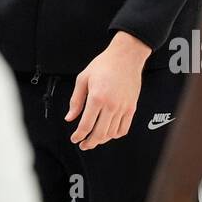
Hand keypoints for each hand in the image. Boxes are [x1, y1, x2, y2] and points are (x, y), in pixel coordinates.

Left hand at [66, 31, 151, 149]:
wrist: (126, 57)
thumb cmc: (104, 64)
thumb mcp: (83, 79)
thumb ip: (76, 100)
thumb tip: (70, 117)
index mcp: (96, 98)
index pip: (86, 125)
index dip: (78, 135)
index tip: (75, 139)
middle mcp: (111, 105)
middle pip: (99, 133)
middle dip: (89, 142)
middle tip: (83, 144)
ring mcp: (123, 108)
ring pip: (111, 133)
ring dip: (102, 139)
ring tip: (95, 139)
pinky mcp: (132, 108)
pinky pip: (124, 128)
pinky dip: (116, 135)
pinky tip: (109, 133)